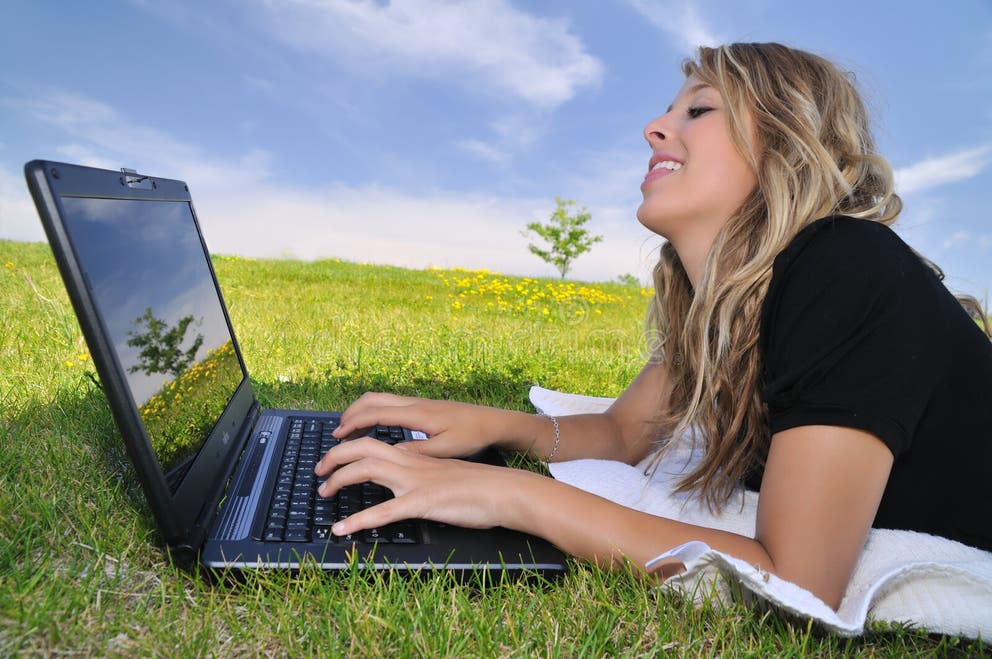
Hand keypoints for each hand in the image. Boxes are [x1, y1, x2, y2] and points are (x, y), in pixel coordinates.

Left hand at [314, 437, 520, 535]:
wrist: (504, 490)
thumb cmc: (480, 486)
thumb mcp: (444, 475)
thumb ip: (422, 475)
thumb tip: (405, 484)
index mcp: (416, 456)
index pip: (374, 443)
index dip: (349, 448)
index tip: (335, 458)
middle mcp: (411, 463)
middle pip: (362, 448)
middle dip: (334, 456)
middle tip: (319, 472)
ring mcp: (415, 481)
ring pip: (366, 469)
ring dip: (339, 480)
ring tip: (323, 494)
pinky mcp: (422, 502)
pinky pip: (383, 512)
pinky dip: (357, 521)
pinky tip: (341, 530)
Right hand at [332, 392, 519, 458]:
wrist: (493, 421)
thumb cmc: (472, 435)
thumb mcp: (445, 450)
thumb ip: (417, 453)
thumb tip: (389, 455)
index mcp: (417, 414)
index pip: (375, 414)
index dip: (353, 424)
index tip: (336, 436)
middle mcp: (414, 403)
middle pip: (372, 400)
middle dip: (350, 414)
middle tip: (335, 434)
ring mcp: (418, 402)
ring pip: (380, 399)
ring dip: (360, 411)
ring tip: (347, 430)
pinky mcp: (422, 406)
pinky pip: (389, 403)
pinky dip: (372, 412)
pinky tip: (372, 427)